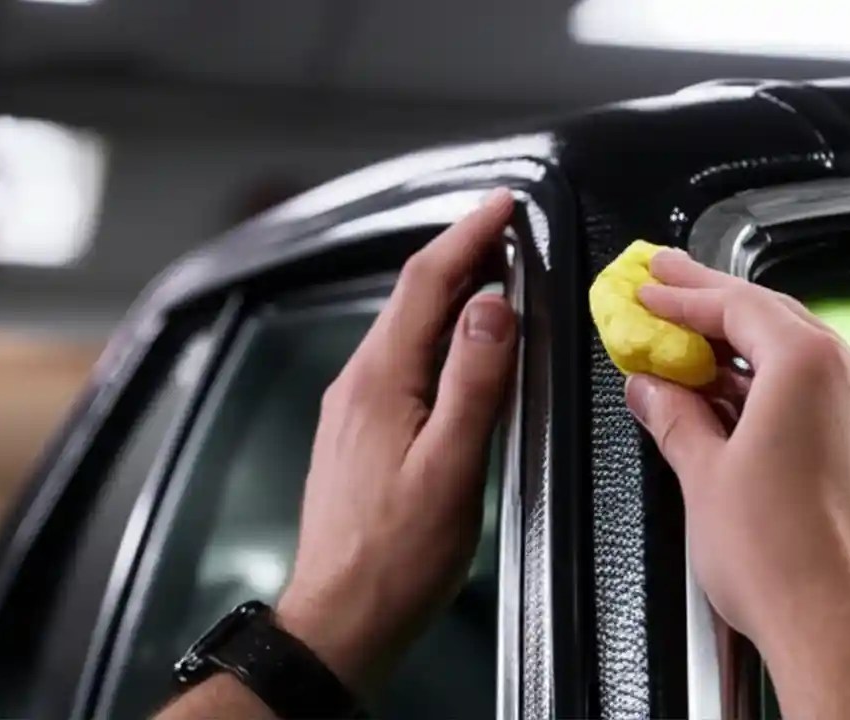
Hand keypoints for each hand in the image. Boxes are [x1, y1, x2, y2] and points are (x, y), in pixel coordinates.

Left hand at [276, 189, 516, 688]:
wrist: (341, 617)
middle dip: (461, 255)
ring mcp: (354, 407)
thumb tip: (494, 306)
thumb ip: (474, 382)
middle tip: (507, 232)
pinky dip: (438, 335)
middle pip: (412, 297)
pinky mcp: (360, 432)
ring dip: (450, 294)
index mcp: (379, 381)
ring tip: (494, 275)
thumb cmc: (398, 555)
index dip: (466, 236)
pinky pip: (402, 360)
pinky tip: (462, 348)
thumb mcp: (451, 467)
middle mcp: (358, 383)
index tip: (503, 206)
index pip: (425, 283)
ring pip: (406, 328)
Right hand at [626, 250, 849, 717]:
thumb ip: (675, 418)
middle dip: (717, 305)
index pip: (738, 304)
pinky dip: (782, 387)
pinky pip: (828, 394)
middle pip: (777, 318)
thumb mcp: (704, 478)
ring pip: (806, 356)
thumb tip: (653, 390)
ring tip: (695, 353)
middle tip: (671, 288)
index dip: (685, 293)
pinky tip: (744, 405)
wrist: (849, 635)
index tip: (652, 288)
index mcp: (810, 367)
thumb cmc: (787, 566)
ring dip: (749, 349)